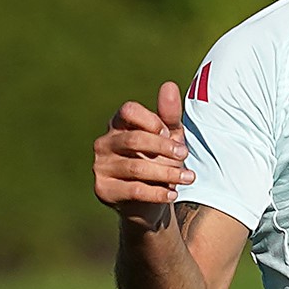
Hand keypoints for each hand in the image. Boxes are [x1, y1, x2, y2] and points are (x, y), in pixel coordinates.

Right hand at [92, 82, 192, 227]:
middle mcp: (104, 143)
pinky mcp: (103, 190)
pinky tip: (173, 194)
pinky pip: (134, 190)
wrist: (148, 203)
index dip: (152, 121)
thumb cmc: (159, 161)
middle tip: (184, 155)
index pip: (129, 111)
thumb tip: (169, 85)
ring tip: (188, 178)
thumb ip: (169, 114)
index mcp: (117, 124)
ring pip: (136, 167)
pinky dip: (158, 192)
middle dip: (164, 148)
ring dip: (167, 172)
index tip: (169, 134)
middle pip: (134, 139)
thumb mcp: (168, 136)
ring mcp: (100, 167)